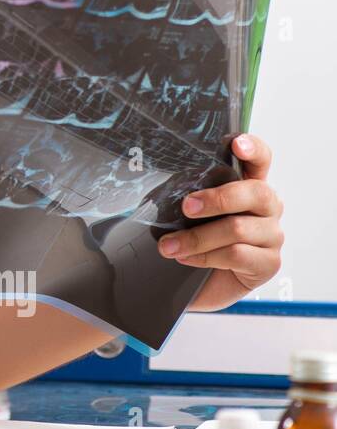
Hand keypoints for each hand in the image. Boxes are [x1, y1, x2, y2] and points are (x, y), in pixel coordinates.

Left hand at [158, 134, 283, 311]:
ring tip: (169, 246)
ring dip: (197, 237)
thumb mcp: (187, 213)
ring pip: (238, 228)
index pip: (261, 160)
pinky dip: (205, 256)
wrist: (193, 284)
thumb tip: (157, 178)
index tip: (236, 143)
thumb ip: (189, 194)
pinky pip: (237, 254)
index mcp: (249, 186)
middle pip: (255, 192)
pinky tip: (186, 260)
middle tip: (186, 206)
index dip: (253, 149)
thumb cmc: (192, 240)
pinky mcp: (268, 263)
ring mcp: (271, 236)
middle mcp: (267, 208)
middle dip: (217, 198)